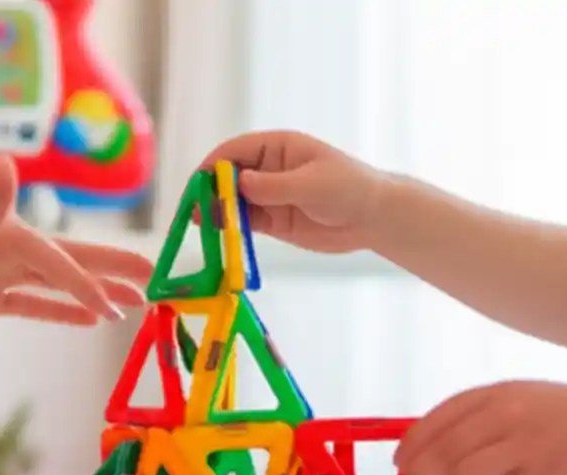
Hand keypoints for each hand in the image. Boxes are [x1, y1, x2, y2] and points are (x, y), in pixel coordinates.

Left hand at [0, 156, 153, 352]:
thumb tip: (7, 162)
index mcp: (3, 231)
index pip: (57, 257)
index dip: (87, 281)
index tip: (113, 309)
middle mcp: (5, 247)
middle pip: (71, 260)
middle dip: (114, 271)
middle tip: (157, 282)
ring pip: (58, 284)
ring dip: (95, 293)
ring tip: (134, 306)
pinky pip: (33, 305)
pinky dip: (61, 311)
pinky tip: (89, 320)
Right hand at [198, 131, 390, 253]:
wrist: (373, 218)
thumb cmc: (349, 188)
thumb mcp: (311, 184)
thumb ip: (274, 185)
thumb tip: (238, 182)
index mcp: (277, 147)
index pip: (235, 151)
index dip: (213, 165)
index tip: (198, 182)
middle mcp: (268, 169)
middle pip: (228, 177)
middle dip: (209, 191)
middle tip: (193, 209)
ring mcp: (269, 196)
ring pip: (232, 201)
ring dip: (215, 211)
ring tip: (199, 224)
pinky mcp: (273, 221)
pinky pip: (244, 222)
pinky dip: (229, 228)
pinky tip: (217, 235)